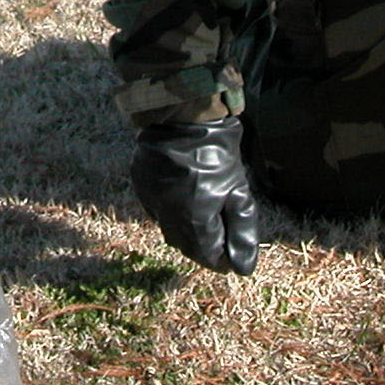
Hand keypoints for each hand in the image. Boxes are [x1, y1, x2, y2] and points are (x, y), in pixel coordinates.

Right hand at [131, 117, 259, 273]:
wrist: (184, 117)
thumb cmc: (218, 154)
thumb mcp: (238, 192)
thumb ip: (242, 232)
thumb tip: (243, 267)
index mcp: (194, 221)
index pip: (208, 257)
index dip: (223, 259)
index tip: (234, 256)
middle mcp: (168, 217)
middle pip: (187, 247)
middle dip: (205, 246)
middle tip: (221, 236)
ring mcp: (151, 202)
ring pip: (170, 230)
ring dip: (187, 231)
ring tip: (204, 215)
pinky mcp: (141, 187)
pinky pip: (157, 211)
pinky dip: (172, 213)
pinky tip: (185, 198)